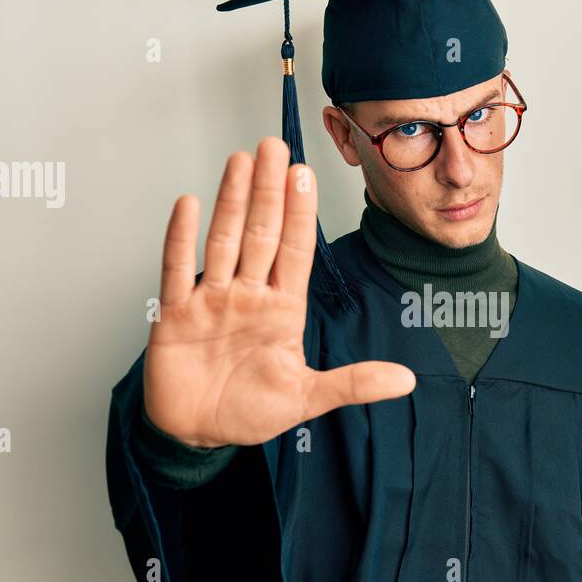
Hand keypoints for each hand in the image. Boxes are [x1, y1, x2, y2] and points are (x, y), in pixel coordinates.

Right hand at [142, 137, 415, 446]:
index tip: (306, 175)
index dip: (301, 214)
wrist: (196, 434)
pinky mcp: (175, 316)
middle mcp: (247, 296)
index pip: (295, 252)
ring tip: (241, 161)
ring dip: (231, 201)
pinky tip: (190, 204)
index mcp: (281, 311)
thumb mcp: (306, 399)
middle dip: (268, 191)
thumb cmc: (247, 411)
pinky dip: (181, 239)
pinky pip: (177, 271)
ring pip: (223, 241)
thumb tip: (406, 381)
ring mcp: (210, 302)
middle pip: (260, 234)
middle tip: (275, 146)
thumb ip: (353, 384)